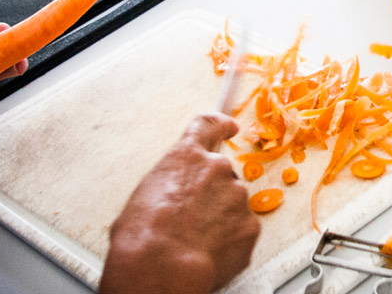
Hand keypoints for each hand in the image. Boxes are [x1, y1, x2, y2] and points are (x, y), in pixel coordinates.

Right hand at [100, 114, 259, 293]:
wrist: (162, 267)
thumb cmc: (142, 238)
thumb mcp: (141, 198)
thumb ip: (165, 186)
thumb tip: (164, 202)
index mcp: (186, 158)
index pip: (208, 126)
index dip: (220, 125)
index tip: (229, 126)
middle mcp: (217, 169)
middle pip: (220, 177)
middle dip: (211, 195)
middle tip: (192, 220)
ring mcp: (237, 196)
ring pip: (232, 206)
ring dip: (219, 220)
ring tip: (194, 242)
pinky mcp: (250, 226)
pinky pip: (241, 232)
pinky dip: (229, 242)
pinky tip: (207, 254)